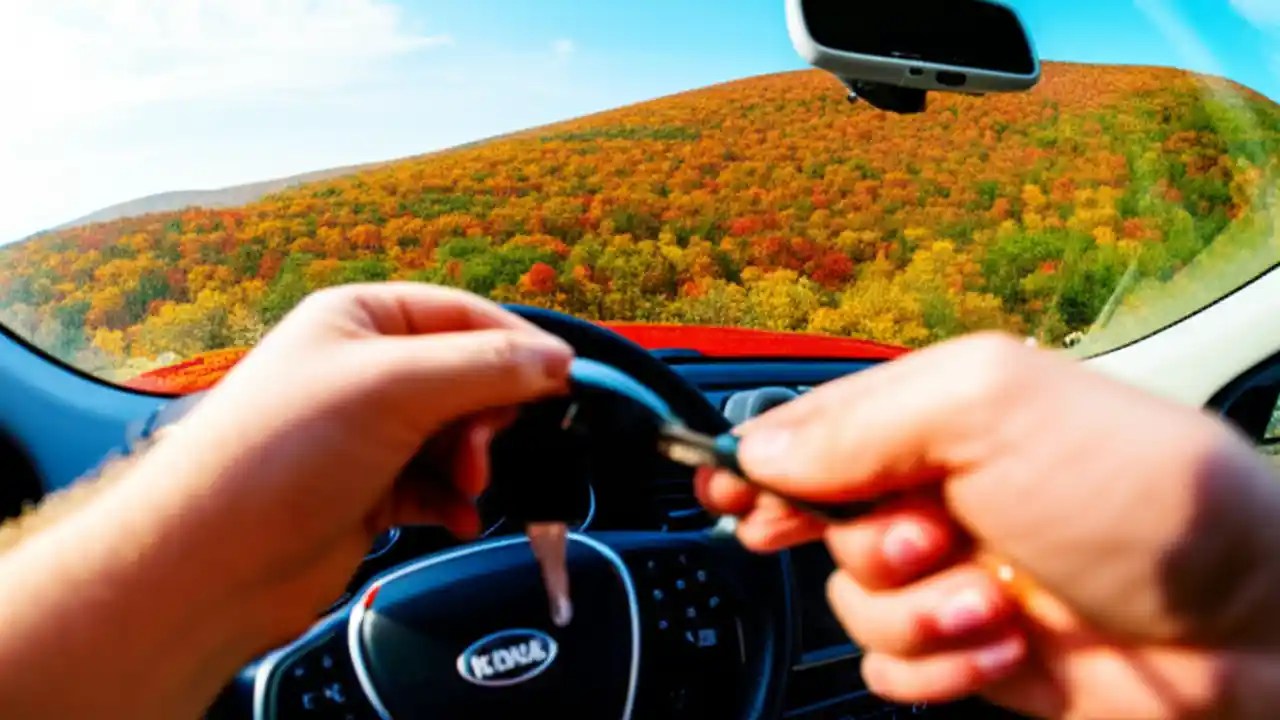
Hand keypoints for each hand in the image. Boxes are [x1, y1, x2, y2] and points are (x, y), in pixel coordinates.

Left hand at [134, 283, 575, 631]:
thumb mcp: (393, 388)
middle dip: (488, 416)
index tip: (563, 380)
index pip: (462, 313)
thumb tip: (556, 359)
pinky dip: (455, 500)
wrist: (210, 563)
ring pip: (456, 435)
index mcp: (360, 318)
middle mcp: (363, 370)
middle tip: (485, 449)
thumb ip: (484, 367)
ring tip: (466, 489)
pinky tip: (456, 517)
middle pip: (467, 377)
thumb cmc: (281, 453)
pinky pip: (437, 484)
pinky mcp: (368, 489)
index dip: (516, 345)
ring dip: (473, 463)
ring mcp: (365, 432)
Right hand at [698, 332, 1279, 717]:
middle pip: (814, 523)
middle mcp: (935, 491)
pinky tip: (1000, 646)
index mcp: (935, 415)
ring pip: (849, 605)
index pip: (810, 429)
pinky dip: (936, 666)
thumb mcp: (993, 408)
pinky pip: (890, 669)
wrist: (1252, 622)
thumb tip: (759, 449)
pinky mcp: (968, 649)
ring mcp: (950, 574)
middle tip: (926, 537)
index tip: (726, 490)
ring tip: (993, 598)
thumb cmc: (1144, 495)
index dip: (758, 461)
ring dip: (915, 612)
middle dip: (863, 542)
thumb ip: (861, 417)